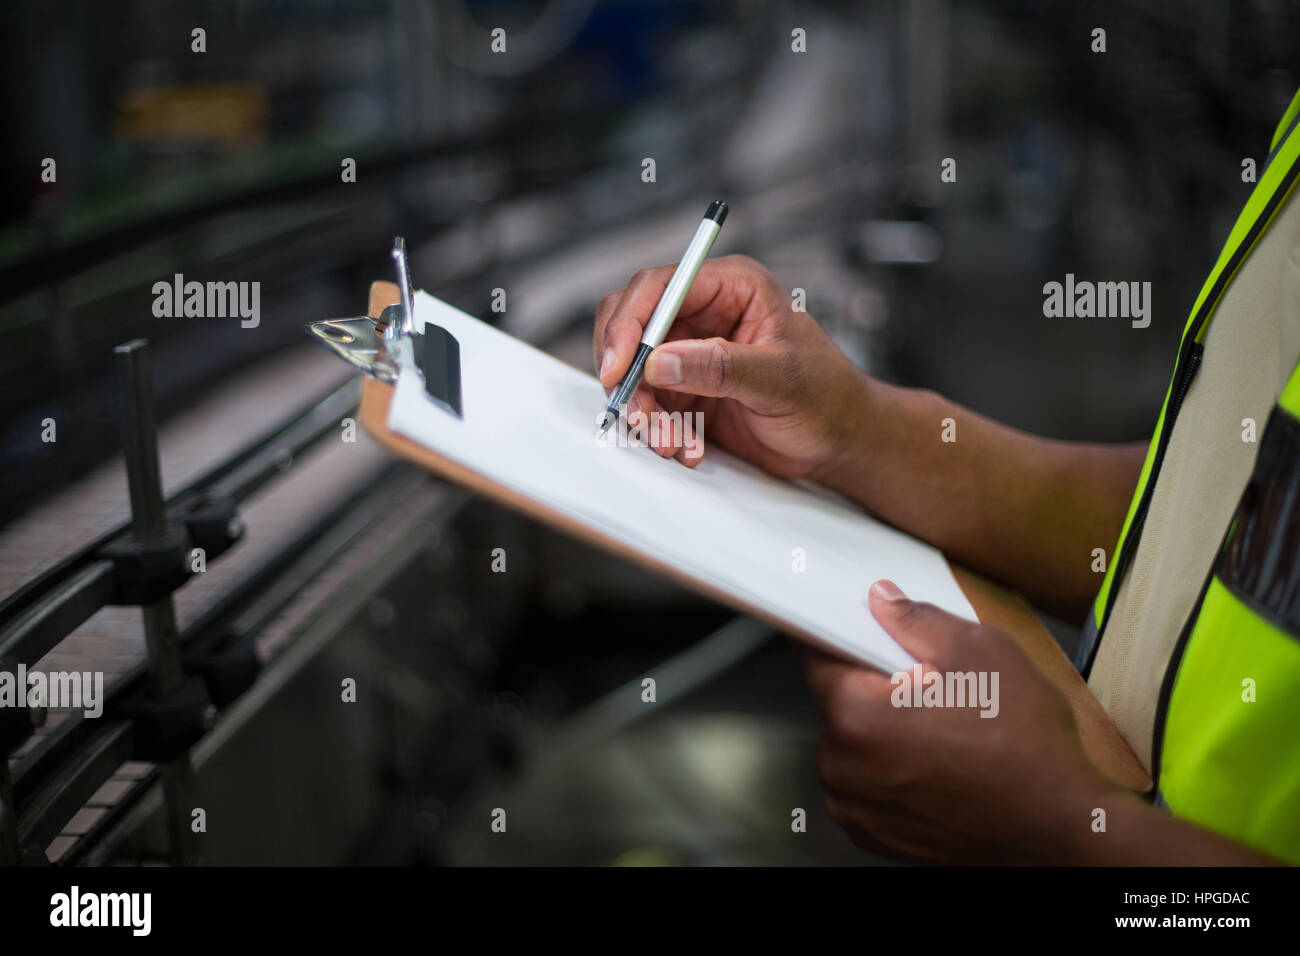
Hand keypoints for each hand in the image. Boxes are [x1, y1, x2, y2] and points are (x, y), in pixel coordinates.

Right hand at [593, 255, 869, 472]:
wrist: (839, 441)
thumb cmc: (827, 397)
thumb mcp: (778, 378)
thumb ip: (719, 366)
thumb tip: (660, 362)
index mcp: (732, 287)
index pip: (660, 287)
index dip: (630, 323)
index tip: (618, 367)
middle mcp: (705, 314)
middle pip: (633, 325)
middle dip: (629, 373)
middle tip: (637, 412)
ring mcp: (692, 352)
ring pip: (636, 372)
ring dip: (646, 412)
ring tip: (673, 442)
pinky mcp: (687, 390)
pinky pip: (651, 405)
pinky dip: (661, 430)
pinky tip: (690, 447)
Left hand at [799, 579, 1117, 864]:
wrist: (1060, 829)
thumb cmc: (1028, 750)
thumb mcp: (982, 653)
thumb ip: (918, 620)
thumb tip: (882, 600)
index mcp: (857, 715)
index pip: (816, 657)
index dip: (837, 637)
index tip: (855, 634)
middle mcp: (843, 767)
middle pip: (838, 703)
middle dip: (874, 689)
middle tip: (926, 689)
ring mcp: (856, 806)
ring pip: (852, 745)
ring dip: (881, 733)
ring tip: (939, 733)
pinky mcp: (873, 834)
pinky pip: (865, 785)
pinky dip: (889, 772)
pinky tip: (936, 766)